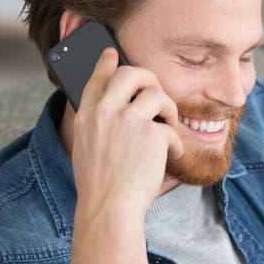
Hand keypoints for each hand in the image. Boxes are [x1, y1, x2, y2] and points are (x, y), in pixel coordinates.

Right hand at [70, 48, 183, 216]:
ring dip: (168, 109)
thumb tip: (122, 116)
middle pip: (130, 74)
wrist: (109, 209)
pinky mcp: (151, 133)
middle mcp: (105, 113)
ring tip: (169, 126)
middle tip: (157, 91)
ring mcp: (128, 120)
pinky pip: (171, 128)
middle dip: (149, 77)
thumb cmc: (101, 190)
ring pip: (156, 94)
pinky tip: (174, 156)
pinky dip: (176, 144)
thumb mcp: (86, 152)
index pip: (96, 79)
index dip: (106, 64)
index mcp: (86, 118)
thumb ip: (99, 129)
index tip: (112, 55)